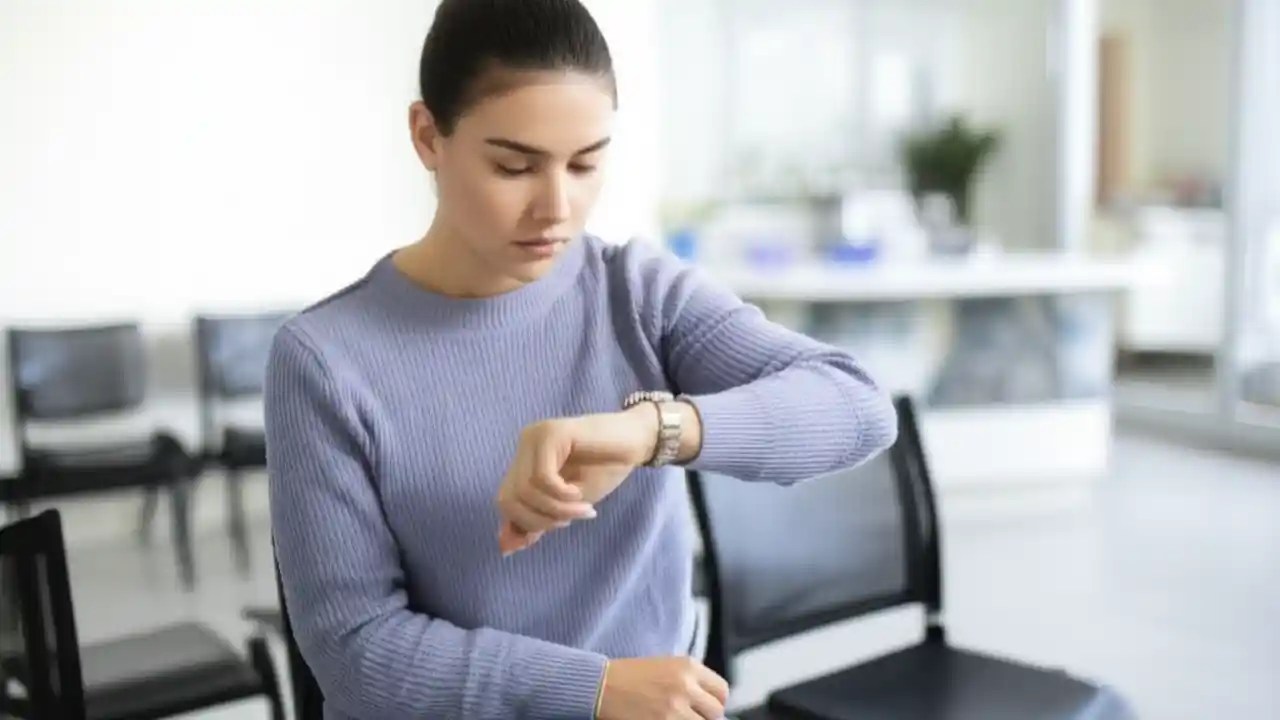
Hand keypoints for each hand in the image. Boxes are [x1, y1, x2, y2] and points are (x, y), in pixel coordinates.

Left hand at [496, 408, 657, 554]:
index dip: (525, 524)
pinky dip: (561, 495)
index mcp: (525, 459)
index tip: (560, 527)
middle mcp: (525, 444)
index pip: (506, 501)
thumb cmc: (605, 469)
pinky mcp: (552, 433)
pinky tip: (580, 494)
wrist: (637, 441)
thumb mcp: (567, 503)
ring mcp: (536, 436)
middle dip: (539, 520)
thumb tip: (505, 548)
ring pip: (525, 490)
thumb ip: (537, 520)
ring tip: (584, 510)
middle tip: (571, 521)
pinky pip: (543, 477)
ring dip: (556, 509)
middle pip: (509, 498)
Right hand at [597, 657, 728, 719]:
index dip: (716, 702)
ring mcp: (675, 708)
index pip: (722, 690)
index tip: (708, 708)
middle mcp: (685, 685)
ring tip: (677, 718)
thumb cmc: (631, 676)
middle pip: (716, 712)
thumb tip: (712, 702)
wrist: (602, 686)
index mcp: (688, 666)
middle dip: (706, 717)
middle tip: (692, 716)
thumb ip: (691, 680)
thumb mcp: (667, 666)